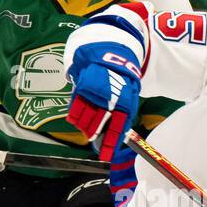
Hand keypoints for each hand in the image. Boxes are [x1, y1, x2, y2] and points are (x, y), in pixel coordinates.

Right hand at [65, 44, 141, 161]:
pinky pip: (75, 108)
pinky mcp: (82, 87)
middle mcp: (109, 100)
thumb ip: (125, 114)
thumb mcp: (131, 94)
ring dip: (85, 127)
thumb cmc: (121, 77)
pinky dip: (75, 115)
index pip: (117, 129)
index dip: (110, 144)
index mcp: (124, 103)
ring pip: (85, 119)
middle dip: (95, 137)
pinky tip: (76, 118)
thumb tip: (120, 135)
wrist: (110, 51)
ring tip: (86, 129)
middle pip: (98, 127)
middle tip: (93, 142)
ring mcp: (95, 94)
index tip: (105, 156)